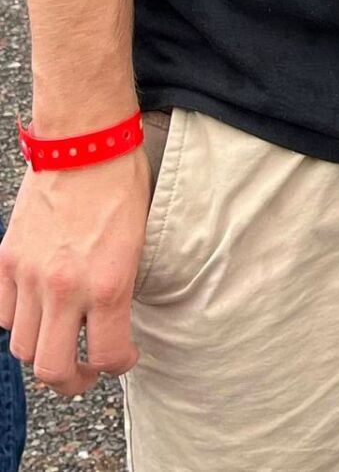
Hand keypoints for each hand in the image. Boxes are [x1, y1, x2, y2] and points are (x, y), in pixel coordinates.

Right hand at [0, 149, 149, 396]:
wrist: (84, 144)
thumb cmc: (122, 183)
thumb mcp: (138, 241)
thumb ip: (119, 288)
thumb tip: (111, 321)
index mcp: (107, 283)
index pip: (106, 355)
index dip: (119, 365)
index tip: (124, 358)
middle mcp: (64, 288)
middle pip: (52, 368)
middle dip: (72, 381)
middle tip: (85, 375)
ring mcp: (29, 276)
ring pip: (22, 347)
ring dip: (43, 354)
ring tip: (61, 347)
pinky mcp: (7, 261)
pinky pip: (5, 314)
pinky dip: (21, 323)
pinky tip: (41, 313)